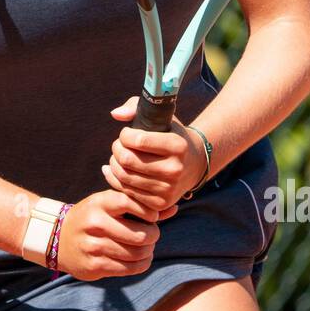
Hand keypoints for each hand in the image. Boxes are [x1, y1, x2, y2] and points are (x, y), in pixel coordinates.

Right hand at [54, 190, 178, 281]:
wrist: (56, 239)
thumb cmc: (92, 217)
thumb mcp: (109, 204)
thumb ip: (140, 205)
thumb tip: (174, 207)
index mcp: (99, 203)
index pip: (130, 202)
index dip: (149, 211)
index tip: (151, 216)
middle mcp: (95, 224)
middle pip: (141, 234)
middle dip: (153, 236)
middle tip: (151, 235)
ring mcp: (93, 246)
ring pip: (137, 253)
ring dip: (148, 252)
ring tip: (146, 247)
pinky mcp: (94, 266)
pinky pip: (129, 268)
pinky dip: (141, 264)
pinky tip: (139, 259)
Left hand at [101, 95, 207, 211]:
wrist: (195, 164)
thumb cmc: (171, 135)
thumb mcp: (161, 117)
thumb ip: (136, 107)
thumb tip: (115, 114)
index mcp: (178, 146)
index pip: (137, 140)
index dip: (124, 135)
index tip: (127, 133)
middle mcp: (175, 169)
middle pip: (127, 159)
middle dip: (116, 149)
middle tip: (119, 145)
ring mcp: (168, 189)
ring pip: (124, 176)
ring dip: (114, 163)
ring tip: (118, 156)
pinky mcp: (160, 203)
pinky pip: (127, 192)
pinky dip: (115, 179)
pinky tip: (115, 169)